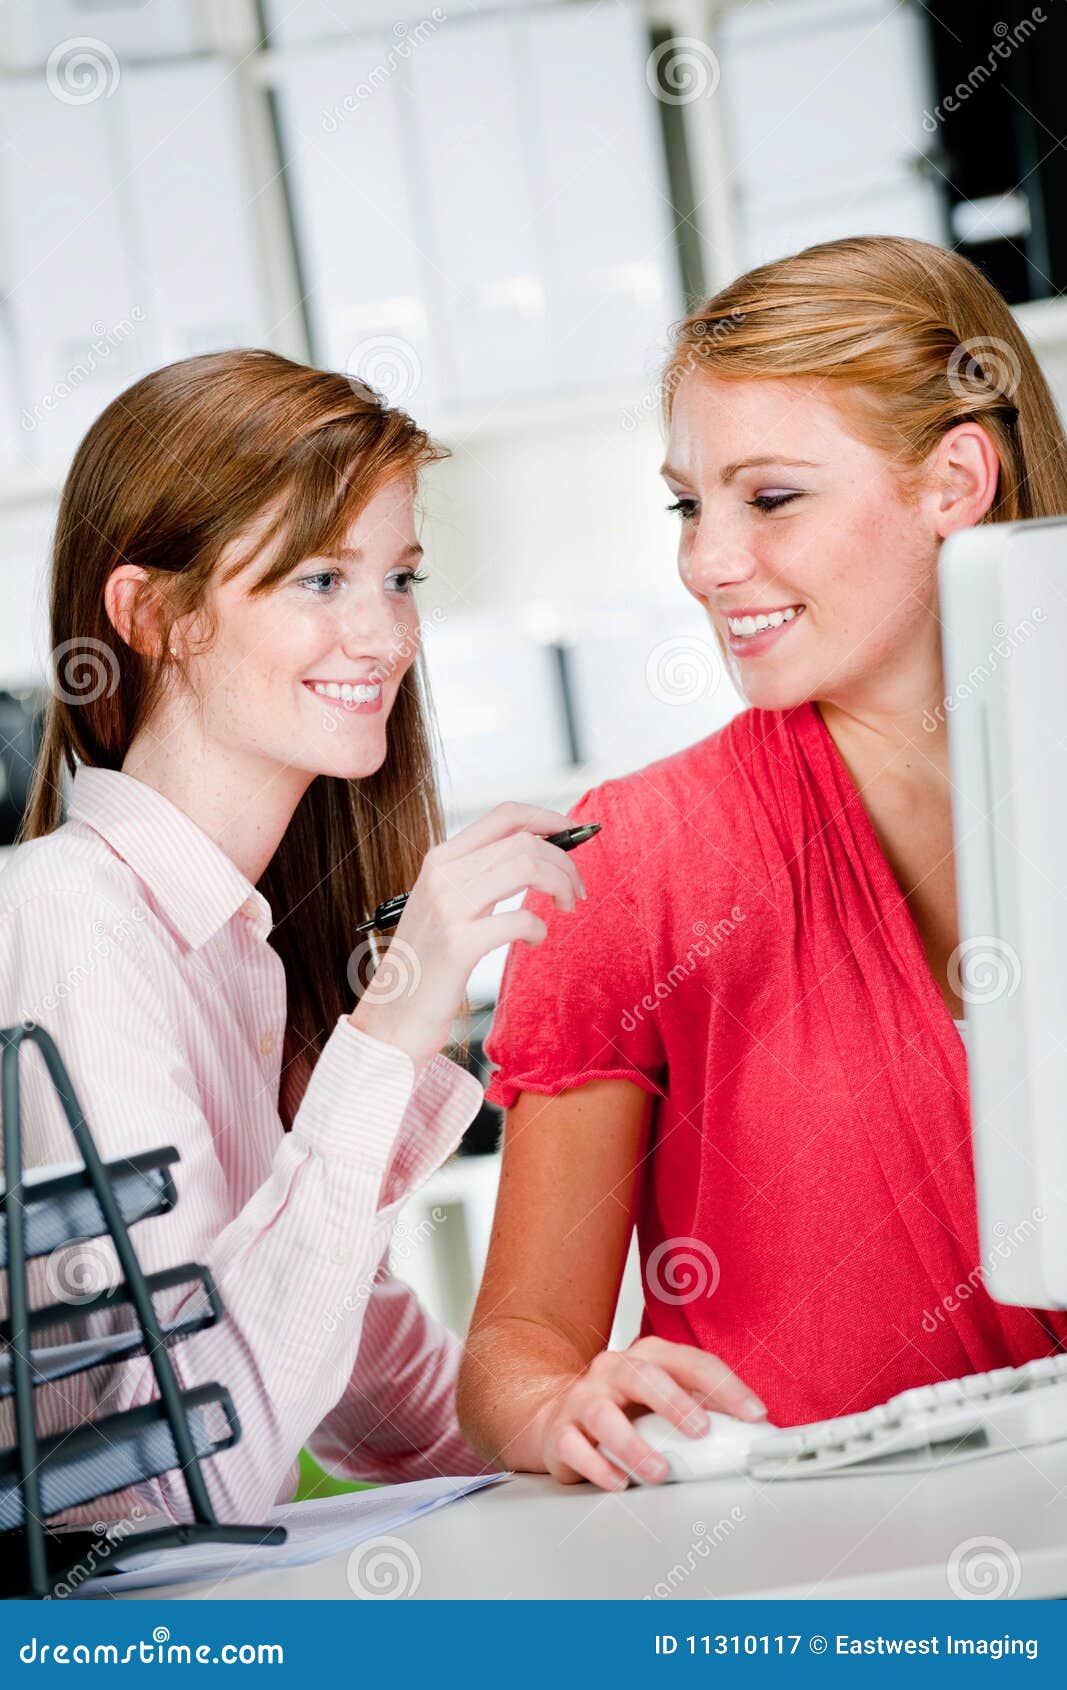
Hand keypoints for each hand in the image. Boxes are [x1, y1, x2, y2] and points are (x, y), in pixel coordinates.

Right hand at [349, 802, 585, 1070]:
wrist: (392, 1015)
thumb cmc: (428, 962)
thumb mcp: (447, 904)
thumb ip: (481, 876)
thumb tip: (537, 853)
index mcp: (441, 859)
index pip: (505, 815)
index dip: (548, 819)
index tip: (574, 834)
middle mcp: (442, 874)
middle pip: (524, 842)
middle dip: (565, 862)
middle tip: (576, 891)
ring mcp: (448, 907)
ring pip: (527, 867)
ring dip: (561, 886)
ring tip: (567, 908)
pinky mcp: (459, 945)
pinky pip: (520, 919)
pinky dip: (540, 929)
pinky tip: (535, 941)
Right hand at [535, 1336, 767, 1490]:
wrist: (555, 1414)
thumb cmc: (623, 1408)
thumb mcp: (661, 1398)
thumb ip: (699, 1407)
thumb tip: (752, 1434)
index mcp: (648, 1356)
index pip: (692, 1362)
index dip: (726, 1386)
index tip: (755, 1413)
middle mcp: (614, 1370)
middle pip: (644, 1377)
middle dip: (676, 1403)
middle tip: (703, 1431)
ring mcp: (584, 1398)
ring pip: (604, 1414)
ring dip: (634, 1445)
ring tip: (660, 1472)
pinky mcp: (560, 1430)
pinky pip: (574, 1447)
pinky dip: (597, 1466)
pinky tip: (619, 1482)